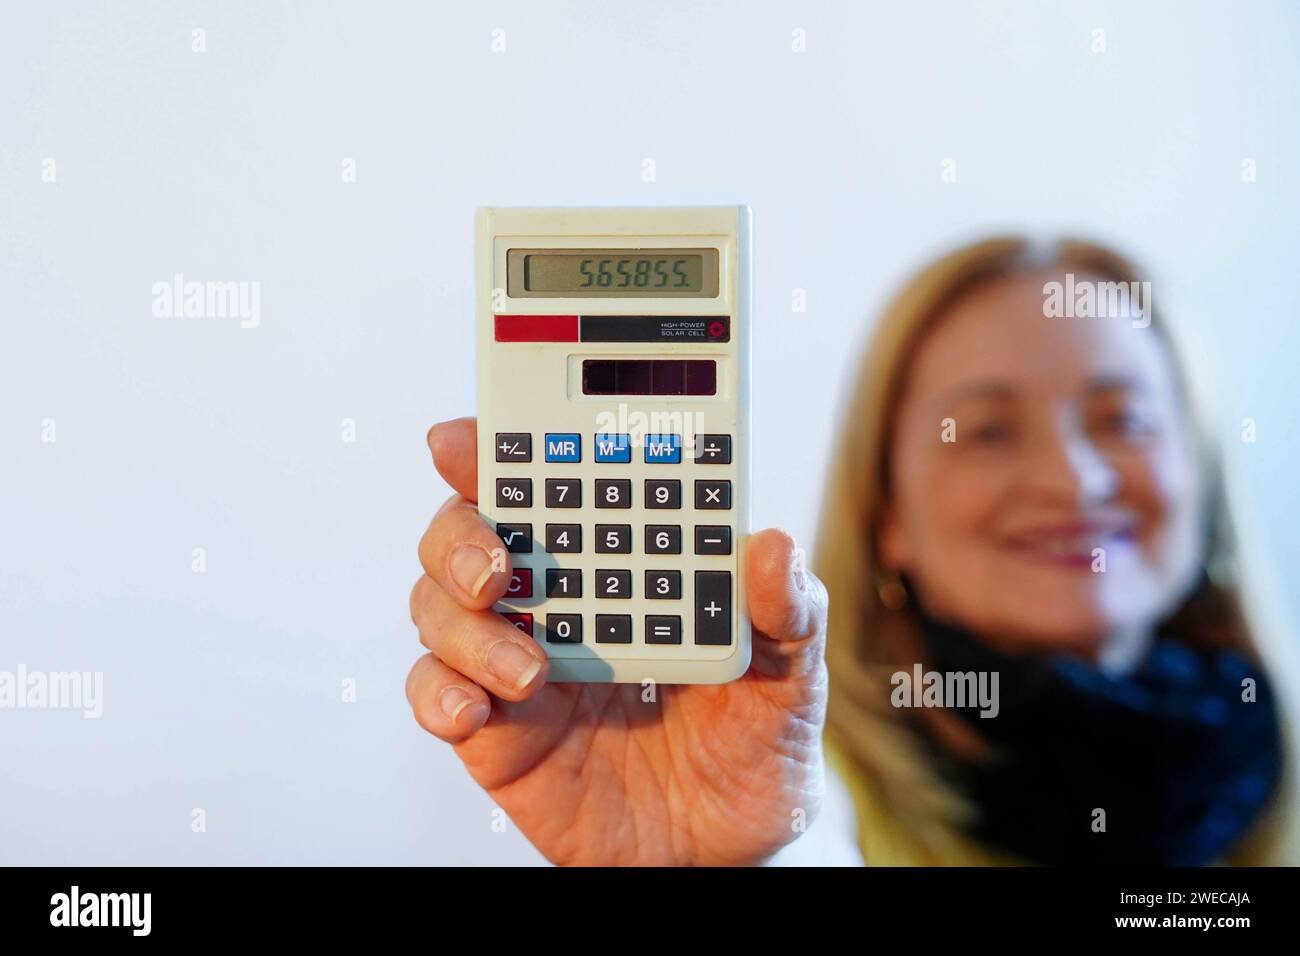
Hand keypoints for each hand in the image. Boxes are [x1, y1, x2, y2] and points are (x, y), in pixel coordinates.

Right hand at [406, 417, 828, 865]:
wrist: (730, 851)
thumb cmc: (754, 742)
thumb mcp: (790, 672)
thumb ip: (786, 610)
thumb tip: (771, 546)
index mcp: (621, 565)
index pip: (550, 489)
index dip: (500, 454)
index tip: (468, 440)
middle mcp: (558, 602)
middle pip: (468, 535)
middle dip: (461, 533)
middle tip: (497, 563)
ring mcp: (517, 663)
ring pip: (438, 610)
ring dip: (464, 626)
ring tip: (530, 666)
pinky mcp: (497, 733)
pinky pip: (436, 697)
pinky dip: (440, 694)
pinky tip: (475, 709)